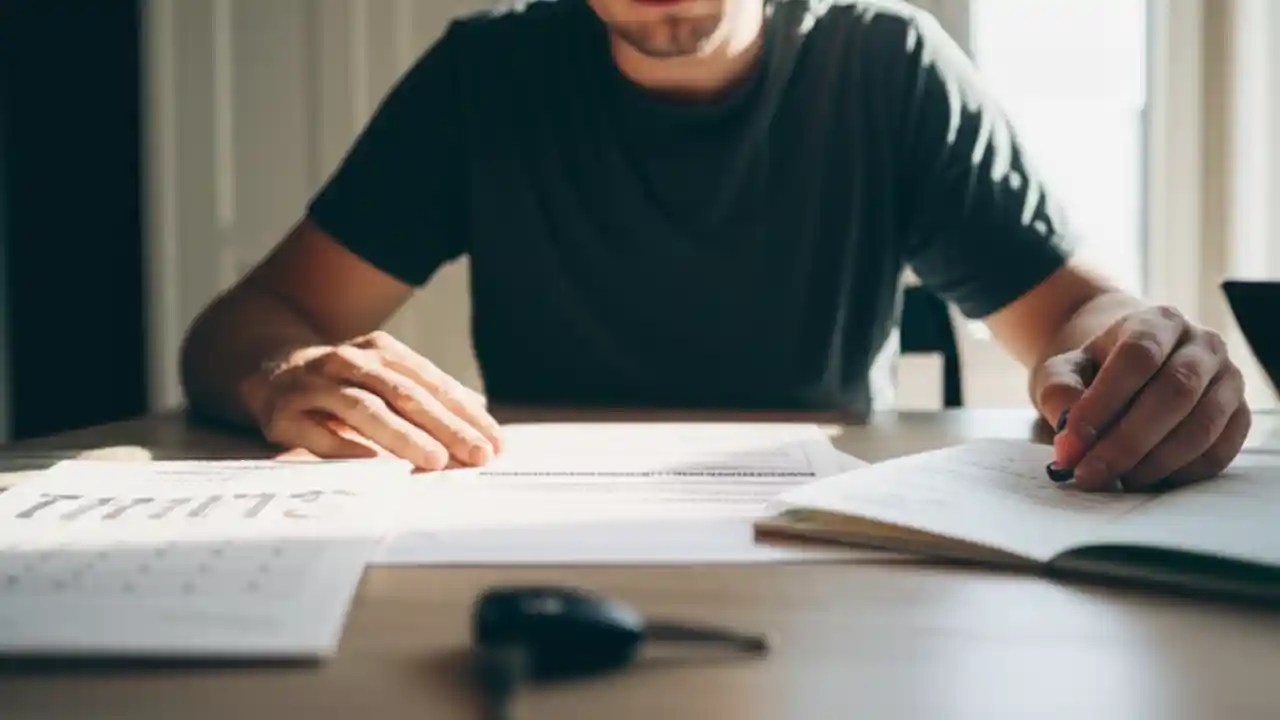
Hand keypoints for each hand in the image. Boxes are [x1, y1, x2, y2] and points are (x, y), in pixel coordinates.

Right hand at [241, 331, 501, 470]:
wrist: (265, 365)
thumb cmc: (342, 381)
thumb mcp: (384, 376)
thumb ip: (429, 395)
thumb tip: (480, 419)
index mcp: (381, 352)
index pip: (432, 383)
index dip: (465, 413)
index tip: (495, 442)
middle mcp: (349, 362)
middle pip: (404, 394)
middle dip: (445, 426)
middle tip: (476, 455)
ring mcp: (314, 385)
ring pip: (364, 408)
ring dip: (402, 435)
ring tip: (435, 460)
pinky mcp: (283, 412)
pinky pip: (317, 433)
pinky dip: (346, 448)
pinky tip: (373, 464)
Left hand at [1032, 306, 1250, 490]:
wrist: (1130, 366)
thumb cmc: (1094, 370)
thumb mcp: (1063, 371)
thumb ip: (1059, 394)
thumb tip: (1071, 442)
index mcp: (1157, 323)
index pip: (1137, 357)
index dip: (1104, 402)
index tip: (1072, 442)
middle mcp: (1203, 345)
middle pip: (1176, 391)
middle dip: (1128, 442)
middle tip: (1090, 474)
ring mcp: (1229, 380)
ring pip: (1202, 426)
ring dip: (1155, 462)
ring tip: (1116, 481)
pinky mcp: (1240, 415)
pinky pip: (1220, 451)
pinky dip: (1182, 474)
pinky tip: (1146, 481)